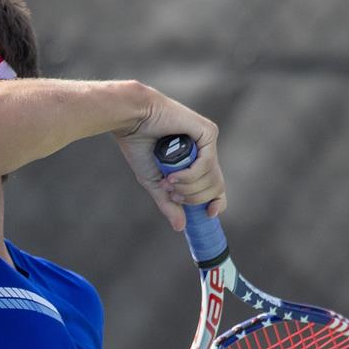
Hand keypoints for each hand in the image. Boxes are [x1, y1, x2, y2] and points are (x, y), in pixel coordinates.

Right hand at [114, 88, 224, 231]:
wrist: (132, 121)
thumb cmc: (140, 147)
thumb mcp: (155, 183)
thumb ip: (168, 203)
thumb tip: (180, 227)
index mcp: (196, 162)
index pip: (216, 187)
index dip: (216, 203)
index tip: (209, 214)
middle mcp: (205, 151)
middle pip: (216, 187)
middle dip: (194, 197)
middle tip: (173, 193)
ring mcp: (208, 141)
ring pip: (212, 178)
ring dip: (189, 186)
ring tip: (169, 181)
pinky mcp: (207, 132)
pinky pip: (207, 164)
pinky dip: (191, 175)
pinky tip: (174, 175)